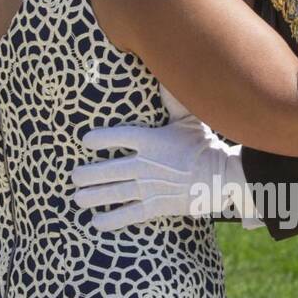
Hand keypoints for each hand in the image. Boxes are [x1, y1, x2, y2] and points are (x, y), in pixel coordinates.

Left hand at [71, 85, 252, 230]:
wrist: (223, 175)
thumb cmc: (204, 145)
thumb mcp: (188, 119)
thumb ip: (172, 100)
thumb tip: (165, 75)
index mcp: (151, 140)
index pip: (119, 137)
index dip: (100, 139)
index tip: (85, 141)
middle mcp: (147, 164)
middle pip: (110, 169)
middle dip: (89, 174)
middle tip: (74, 176)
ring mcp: (151, 187)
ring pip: (116, 192)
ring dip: (94, 196)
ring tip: (78, 198)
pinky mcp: (159, 205)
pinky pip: (131, 214)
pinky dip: (113, 220)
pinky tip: (96, 222)